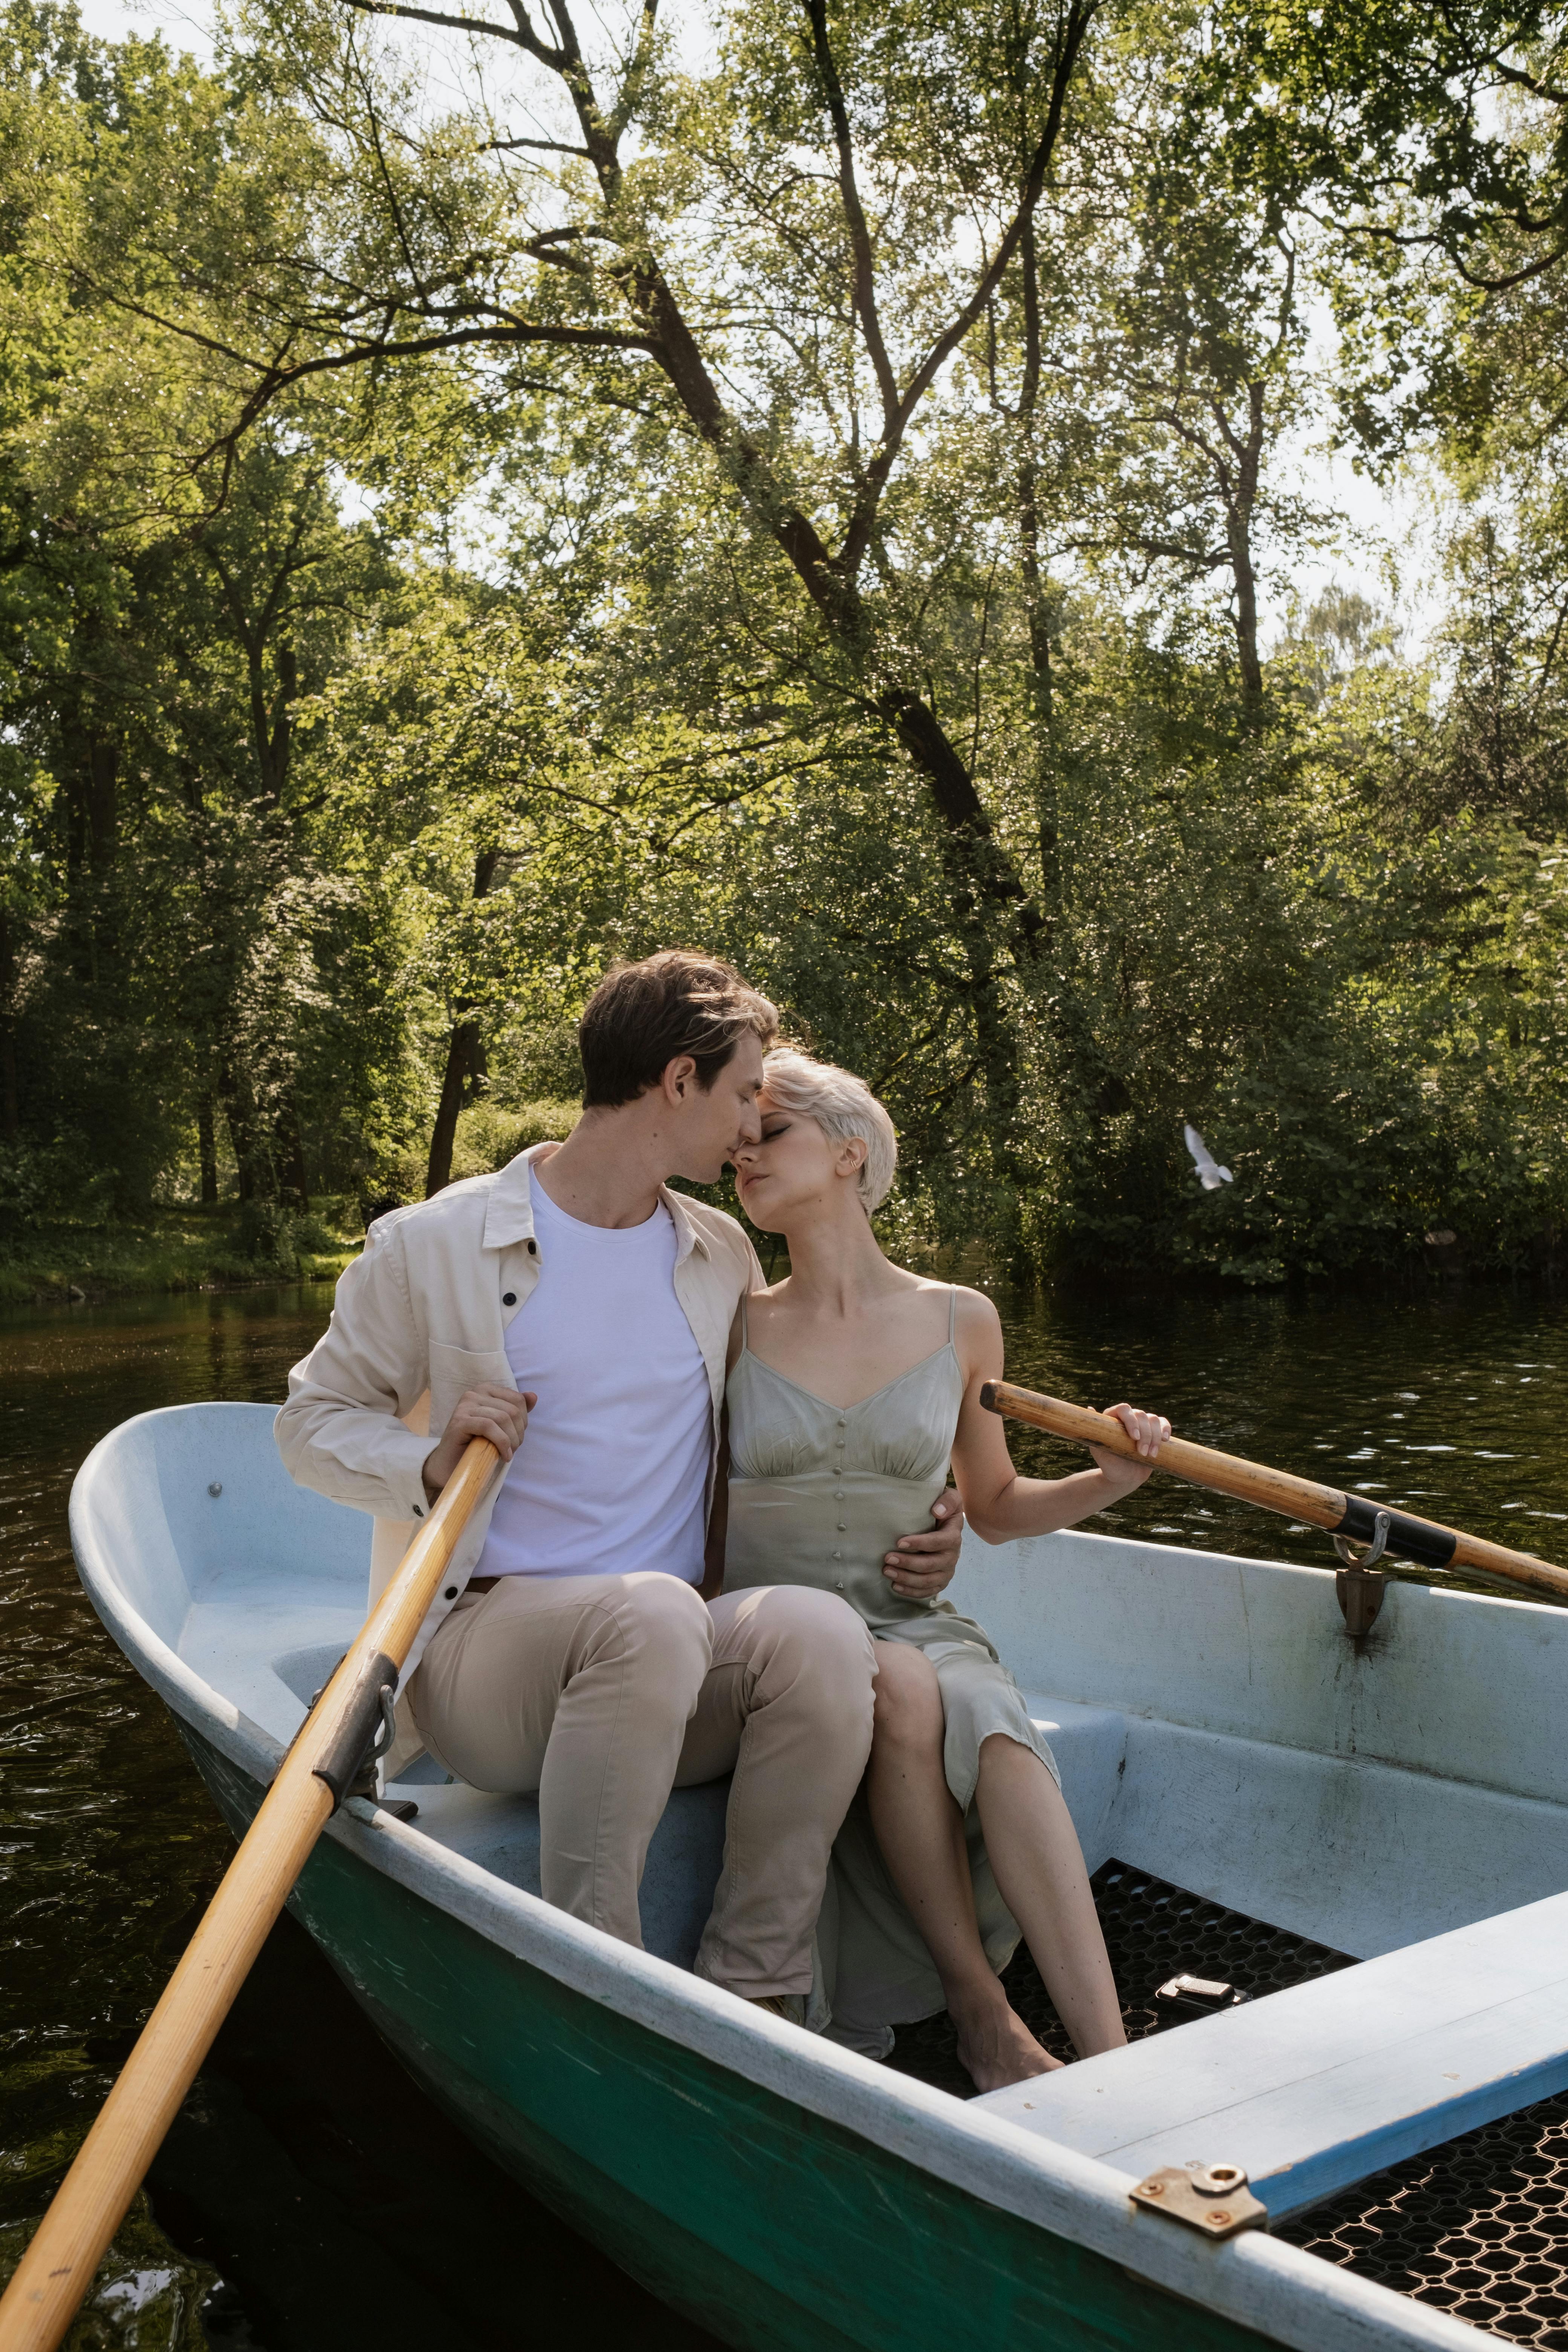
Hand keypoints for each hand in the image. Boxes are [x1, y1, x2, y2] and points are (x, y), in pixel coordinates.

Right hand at [422, 1383, 534, 1498]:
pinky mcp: (459, 1421)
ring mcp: (464, 1406)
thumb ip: (516, 1410)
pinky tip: (503, 1455)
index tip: (517, 1437)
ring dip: (511, 1441)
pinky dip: (501, 1443)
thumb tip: (533, 1396)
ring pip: (502, 1418)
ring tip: (508, 1454)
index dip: (523, 1421)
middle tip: (513, 1449)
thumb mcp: (501, 1426)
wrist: (451, 1466)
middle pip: (512, 1410)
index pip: (517, 1399)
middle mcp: (473, 1393)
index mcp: (485, 1390)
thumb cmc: (478, 1446)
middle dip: (518, 1433)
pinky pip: (489, 1427)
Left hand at [883, 1488, 964, 1599]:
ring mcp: (947, 1571)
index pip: (938, 1542)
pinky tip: (895, 1586)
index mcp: (953, 1536)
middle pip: (931, 1565)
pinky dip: (911, 1591)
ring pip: (928, 1581)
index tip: (899, 1542)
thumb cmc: (943, 1510)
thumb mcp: (950, 1498)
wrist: (947, 1524)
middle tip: (887, 1558)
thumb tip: (937, 1511)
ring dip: (906, 1578)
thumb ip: (947, 1501)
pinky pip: (928, 1591)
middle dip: (908, 1563)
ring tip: (887, 1571)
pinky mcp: (941, 1581)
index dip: (920, 1544)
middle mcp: (952, 1556)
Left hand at [1087, 1402, 1169, 1490]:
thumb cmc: (1110, 1464)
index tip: (1135, 1438)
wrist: (1124, 1477)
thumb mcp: (1101, 1452)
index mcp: (1113, 1418)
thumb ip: (1097, 1434)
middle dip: (1145, 1435)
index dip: (1131, 1421)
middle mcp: (1128, 1418)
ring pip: (1154, 1420)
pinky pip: (1163, 1424)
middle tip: (1143, 1453)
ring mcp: (1143, 1424)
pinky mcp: (1155, 1431)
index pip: (1124, 1409)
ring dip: (1155, 1437)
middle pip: (1141, 1415)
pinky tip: (1165, 1440)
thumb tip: (1089, 1409)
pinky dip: (1166, 1430)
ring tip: (1151, 1455)